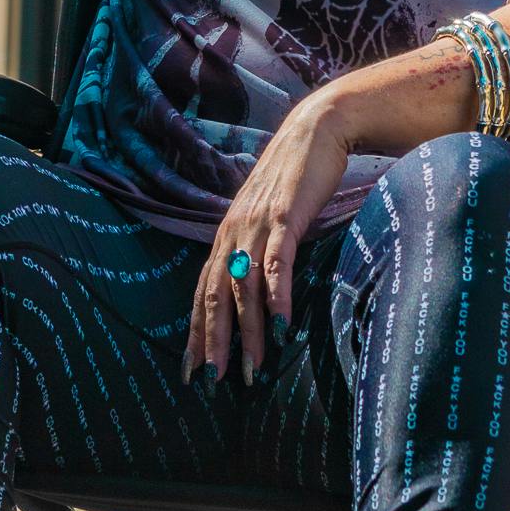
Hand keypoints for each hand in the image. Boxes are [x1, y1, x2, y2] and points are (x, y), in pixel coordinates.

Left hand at [183, 96, 352, 384]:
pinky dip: (276, 297)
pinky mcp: (286, 217)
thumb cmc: (295, 177)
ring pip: (244, 287)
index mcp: (227, 234)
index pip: (204, 291)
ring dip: (248, 332)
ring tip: (252, 369)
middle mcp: (234, 231)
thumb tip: (257, 287)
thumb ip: (258, 247)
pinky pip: (277, 264)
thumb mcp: (268, 216)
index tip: (192, 370)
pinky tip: (281, 327)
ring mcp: (258, 224)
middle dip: (213, 342)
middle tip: (212, 381)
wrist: (317, 129)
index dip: (196, 331)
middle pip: (216, 295)